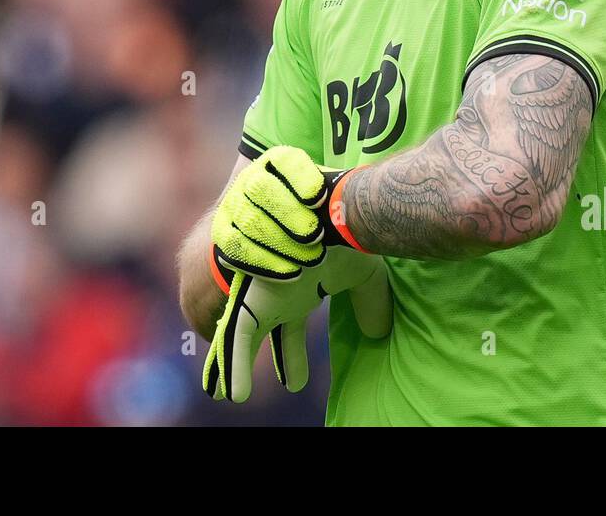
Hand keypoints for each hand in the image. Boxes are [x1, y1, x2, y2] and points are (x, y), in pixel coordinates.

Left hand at [203, 247, 391, 402]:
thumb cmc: (348, 237)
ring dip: (233, 365)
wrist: (334, 212)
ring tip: (225, 395)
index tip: (295, 382)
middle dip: (251, 361)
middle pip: (262, 334)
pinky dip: (235, 363)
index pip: (290, 330)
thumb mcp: (364, 278)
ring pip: (242, 335)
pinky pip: (238, 334)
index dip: (291, 356)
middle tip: (243, 389)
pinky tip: (233, 394)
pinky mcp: (252, 296)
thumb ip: (370, 303)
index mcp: (299, 291)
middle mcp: (276, 293)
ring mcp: (262, 294)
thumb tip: (379, 331)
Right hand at [211, 146, 330, 279]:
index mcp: (276, 163)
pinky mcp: (222, 233)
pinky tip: (291, 272)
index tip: (319, 197)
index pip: (284, 160)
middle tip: (315, 235)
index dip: (301, 177)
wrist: (268, 234)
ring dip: (283, 244)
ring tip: (312, 258)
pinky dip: (266, 263)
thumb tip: (358, 202)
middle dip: (290, 214)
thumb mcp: (321, 198)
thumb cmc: (307, 213)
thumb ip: (335, 195)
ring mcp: (232, 206)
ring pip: (250, 221)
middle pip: (261, 188)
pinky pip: (237, 248)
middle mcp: (250, 178)